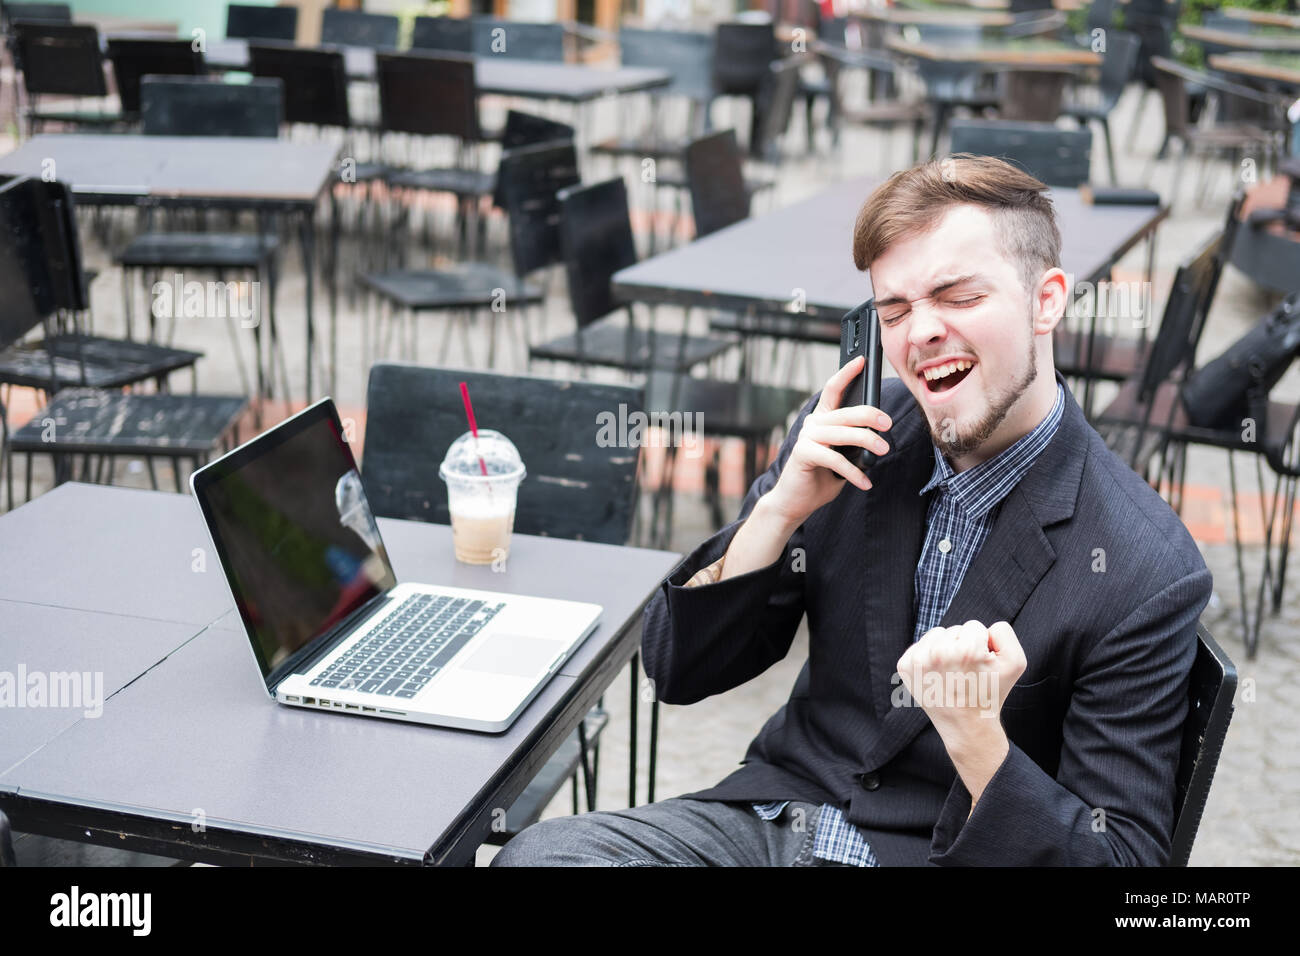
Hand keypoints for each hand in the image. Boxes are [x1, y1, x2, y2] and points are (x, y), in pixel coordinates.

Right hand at [763, 355, 892, 526]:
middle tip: (888, 424)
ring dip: (866, 442)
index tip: (862, 360)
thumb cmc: (821, 476)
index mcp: (822, 419)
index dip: (846, 373)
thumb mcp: (842, 455)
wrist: (795, 501)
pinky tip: (865, 482)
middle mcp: (813, 424)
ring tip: (883, 452)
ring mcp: (806, 438)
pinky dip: (853, 472)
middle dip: (870, 415)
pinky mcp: (802, 454)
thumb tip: (878, 434)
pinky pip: (833, 458)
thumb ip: (853, 441)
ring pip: (842, 433)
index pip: (833, 389)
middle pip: (845, 412)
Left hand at [895, 620, 1026, 735]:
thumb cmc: (991, 693)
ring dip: (945, 648)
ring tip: (952, 673)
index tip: (979, 666)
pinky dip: (929, 656)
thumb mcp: (1015, 662)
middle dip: (962, 646)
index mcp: (966, 650)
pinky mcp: (904, 666)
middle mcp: (938, 653)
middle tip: (966, 673)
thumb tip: (980, 627)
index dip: (981, 645)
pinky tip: (937, 674)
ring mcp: (918, 660)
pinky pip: (920, 645)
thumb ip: (1003, 632)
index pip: (974, 625)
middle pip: (954, 629)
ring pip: (937, 634)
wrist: (966, 725)